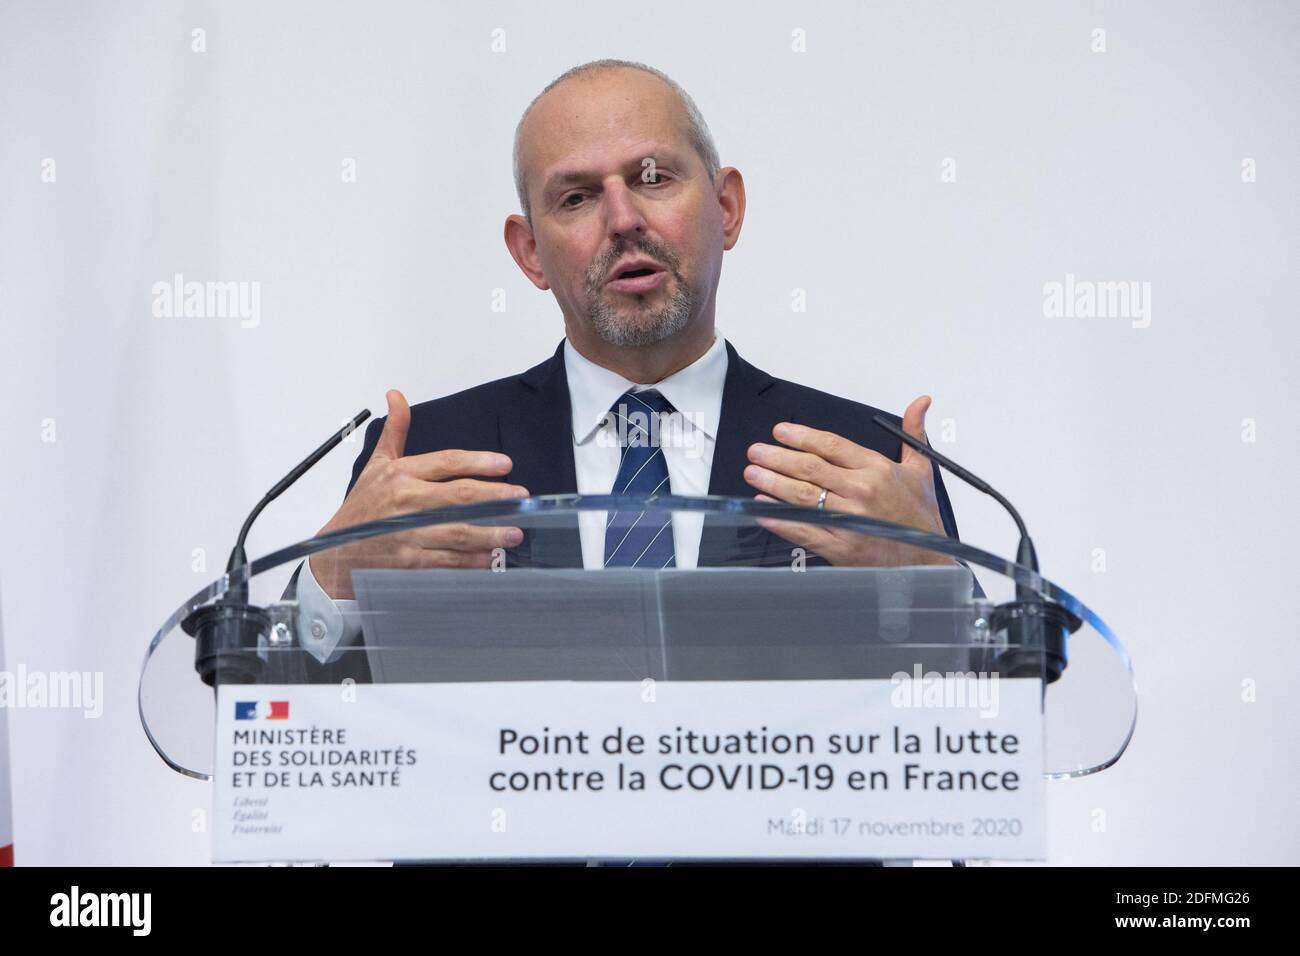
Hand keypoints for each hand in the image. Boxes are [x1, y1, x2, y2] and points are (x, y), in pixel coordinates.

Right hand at [311, 389, 529, 598]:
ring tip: (514, 532)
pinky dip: (470, 561)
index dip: (478, 461)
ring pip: (457, 531)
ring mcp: (407, 533)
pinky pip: (447, 560)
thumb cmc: (362, 508)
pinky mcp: (408, 561)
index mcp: (400, 474)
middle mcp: (405, 502)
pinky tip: (489, 558)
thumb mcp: (376, 464)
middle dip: (495, 496)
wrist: (335, 553)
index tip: (505, 464)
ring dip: (489, 532)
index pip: (446, 462)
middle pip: (459, 496)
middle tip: (520, 497)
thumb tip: (396, 395)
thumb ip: (395, 430)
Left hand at [743, 395, 952, 566]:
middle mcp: (861, 491)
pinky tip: (762, 509)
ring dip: (772, 483)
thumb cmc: (919, 516)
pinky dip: (780, 519)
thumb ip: (913, 433)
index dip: (802, 436)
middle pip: (809, 469)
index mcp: (876, 469)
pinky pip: (803, 529)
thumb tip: (921, 402)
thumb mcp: (921, 470)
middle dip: (777, 458)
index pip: (831, 446)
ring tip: (753, 473)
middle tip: (756, 451)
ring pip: (802, 496)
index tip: (780, 431)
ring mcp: (849, 519)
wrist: (927, 560)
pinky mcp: (840, 547)